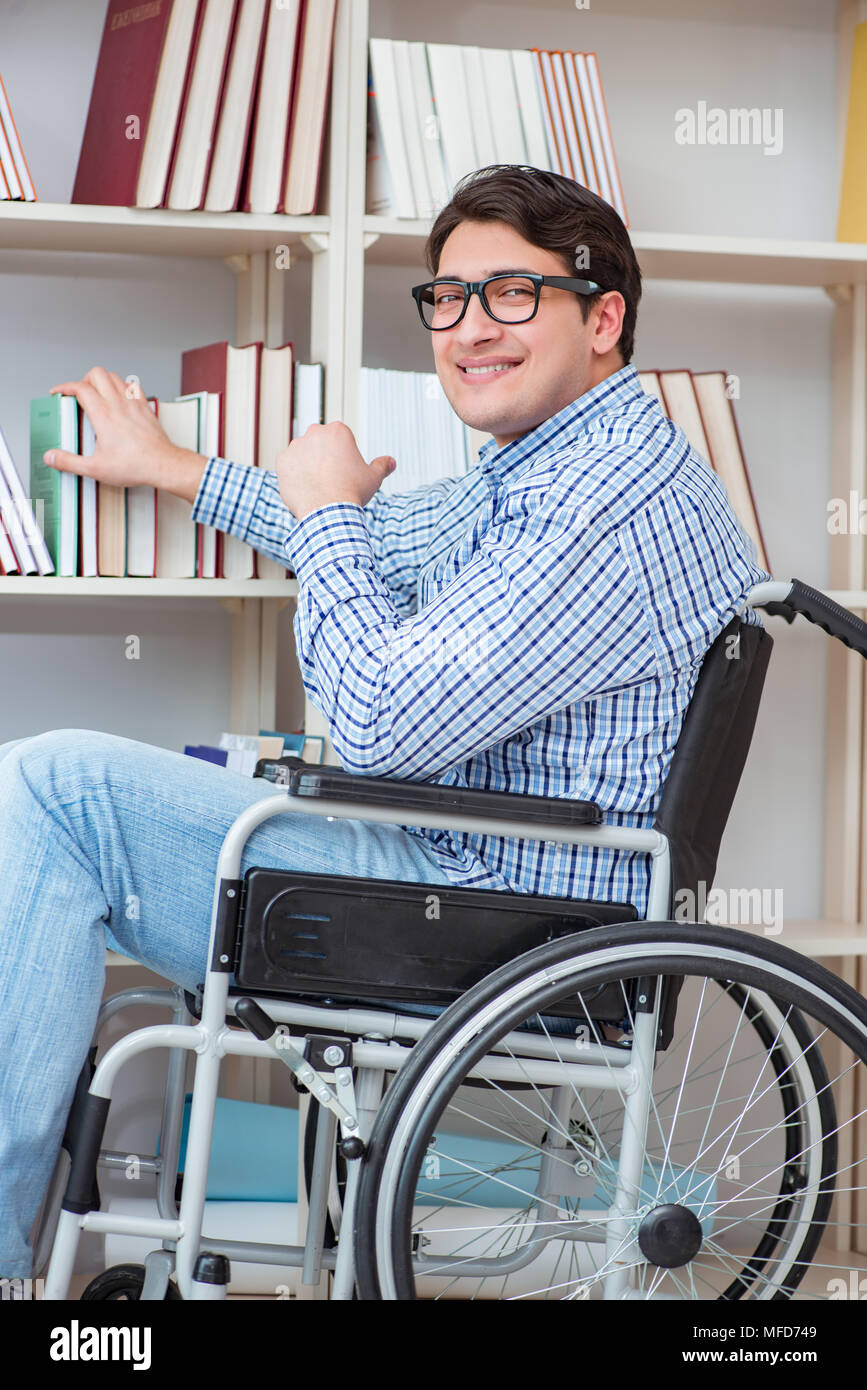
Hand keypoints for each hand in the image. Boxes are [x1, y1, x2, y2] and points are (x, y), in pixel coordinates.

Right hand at [44, 366, 190, 490]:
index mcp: (103, 415)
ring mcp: (133, 403)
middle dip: (84, 379)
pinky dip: (122, 386)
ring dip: (102, 381)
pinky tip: (119, 397)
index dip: (65, 387)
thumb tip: (52, 457)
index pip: (79, 388)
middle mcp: (118, 404)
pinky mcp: (145, 407)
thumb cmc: (136, 465)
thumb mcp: (95, 468)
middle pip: (97, 373)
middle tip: (80, 394)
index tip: (59, 392)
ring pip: (115, 376)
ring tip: (97, 394)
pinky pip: (132, 385)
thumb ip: (69, 462)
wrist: (163, 465)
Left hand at [275, 421, 394, 520]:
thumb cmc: (352, 492)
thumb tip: (391, 462)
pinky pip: (288, 467)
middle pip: (319, 444)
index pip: (339, 440)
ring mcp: (296, 446)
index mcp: (338, 431)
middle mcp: (314, 432)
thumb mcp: (373, 478)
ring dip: (308, 466)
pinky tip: (305, 489)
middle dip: (324, 458)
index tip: (345, 472)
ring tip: (318, 487)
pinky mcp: (282, 461)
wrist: (328, 511)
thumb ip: (382, 466)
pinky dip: (295, 476)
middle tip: (331, 479)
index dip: (343, 457)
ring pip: (302, 455)